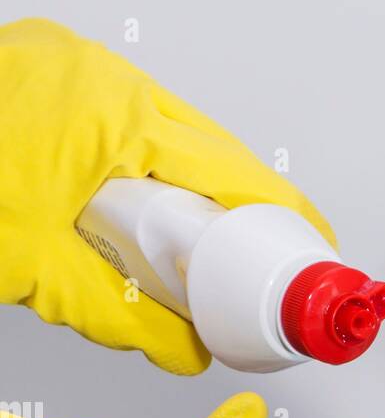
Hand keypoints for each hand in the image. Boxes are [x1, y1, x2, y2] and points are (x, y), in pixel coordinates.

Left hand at [0, 18, 333, 374]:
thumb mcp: (40, 272)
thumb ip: (126, 316)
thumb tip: (189, 348)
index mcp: (111, 113)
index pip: (229, 170)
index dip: (280, 217)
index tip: (311, 253)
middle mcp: (97, 77)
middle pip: (206, 150)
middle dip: (235, 215)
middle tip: (253, 275)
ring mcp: (71, 69)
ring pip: (167, 135)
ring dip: (188, 195)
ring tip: (194, 257)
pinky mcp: (49, 77)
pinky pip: (126, 122)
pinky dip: (145, 171)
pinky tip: (139, 215)